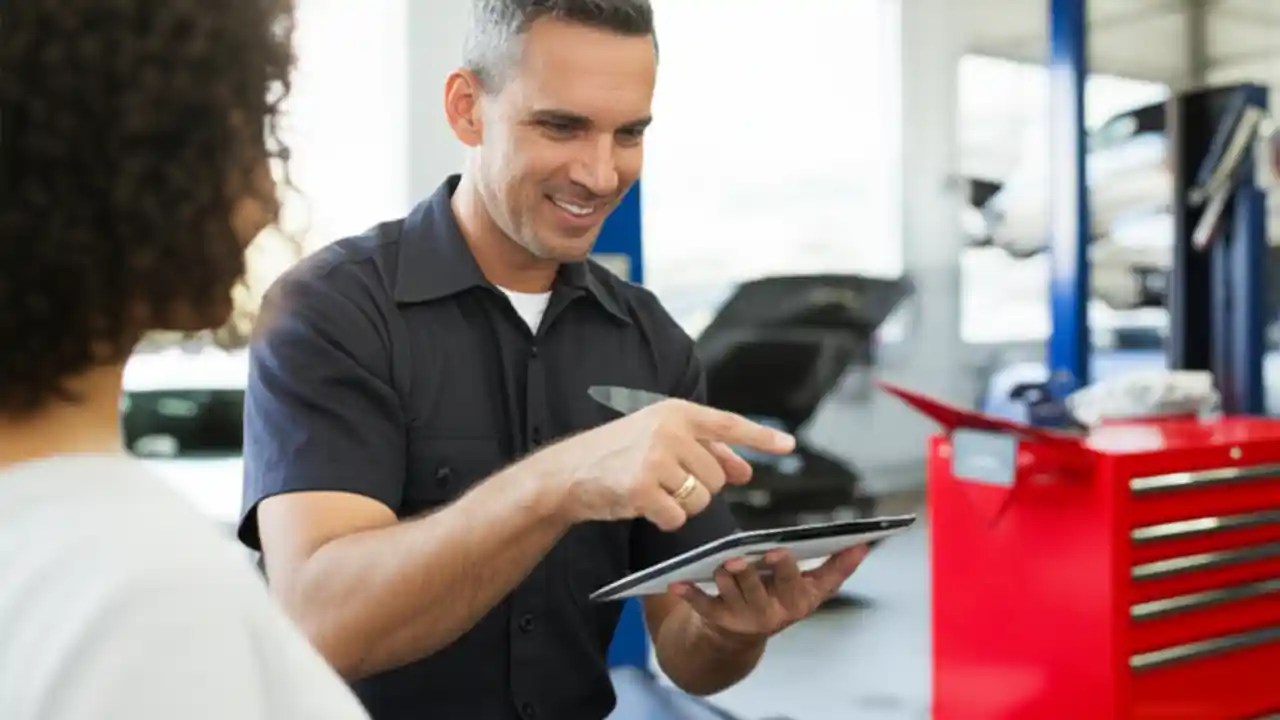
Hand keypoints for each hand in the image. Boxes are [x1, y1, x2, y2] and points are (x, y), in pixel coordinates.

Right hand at [542, 399, 794, 530]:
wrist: (567, 472)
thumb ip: (705, 451)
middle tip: (665, 482)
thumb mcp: (661, 440)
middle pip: (716, 477)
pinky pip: (678, 518)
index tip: (788, 445)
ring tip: (652, 491)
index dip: (760, 437)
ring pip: (701, 499)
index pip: (728, 424)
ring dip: (682, 505)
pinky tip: (644, 507)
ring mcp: (655, 459)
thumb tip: (745, 470)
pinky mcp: (642, 489)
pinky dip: (665, 520)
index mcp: (675, 413)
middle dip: (698, 488)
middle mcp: (668, 431)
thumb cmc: (617, 455)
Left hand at [671, 545, 869, 639]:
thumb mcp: (812, 588)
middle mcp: (771, 614)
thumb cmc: (782, 597)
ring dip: (725, 577)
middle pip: (760, 590)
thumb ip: (837, 567)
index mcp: (797, 602)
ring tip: (720, 559)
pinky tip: (676, 581)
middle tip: (742, 555)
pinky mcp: (715, 619)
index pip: (795, 584)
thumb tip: (865, 544)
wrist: (741, 634)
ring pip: (732, 593)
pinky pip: (701, 605)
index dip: (787, 570)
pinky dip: (689, 593)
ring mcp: (742, 618)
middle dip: (752, 573)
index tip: (779, 551)